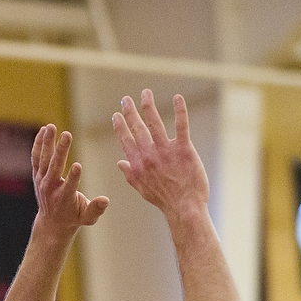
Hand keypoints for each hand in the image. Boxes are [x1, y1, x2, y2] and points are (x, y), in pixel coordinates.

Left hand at [32, 124, 107, 237]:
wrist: (51, 222)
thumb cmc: (73, 217)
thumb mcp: (87, 218)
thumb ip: (96, 209)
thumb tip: (105, 200)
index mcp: (64, 199)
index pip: (69, 186)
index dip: (73, 177)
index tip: (78, 165)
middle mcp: (50, 189)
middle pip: (55, 168)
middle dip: (61, 151)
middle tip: (67, 135)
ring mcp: (42, 181)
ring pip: (44, 159)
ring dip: (48, 142)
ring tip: (51, 126)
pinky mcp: (37, 175)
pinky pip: (36, 157)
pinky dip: (39, 144)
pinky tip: (44, 130)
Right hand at [113, 90, 208, 219]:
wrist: (184, 207)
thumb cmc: (165, 200)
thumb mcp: (142, 189)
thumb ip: (130, 174)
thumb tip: (119, 162)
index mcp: (138, 165)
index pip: (126, 141)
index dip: (120, 127)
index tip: (116, 115)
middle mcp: (149, 156)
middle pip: (137, 129)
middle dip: (130, 112)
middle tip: (126, 99)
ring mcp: (166, 151)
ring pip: (155, 123)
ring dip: (148, 106)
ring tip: (145, 93)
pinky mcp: (183, 149)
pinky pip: (181, 126)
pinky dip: (179, 110)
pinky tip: (177, 98)